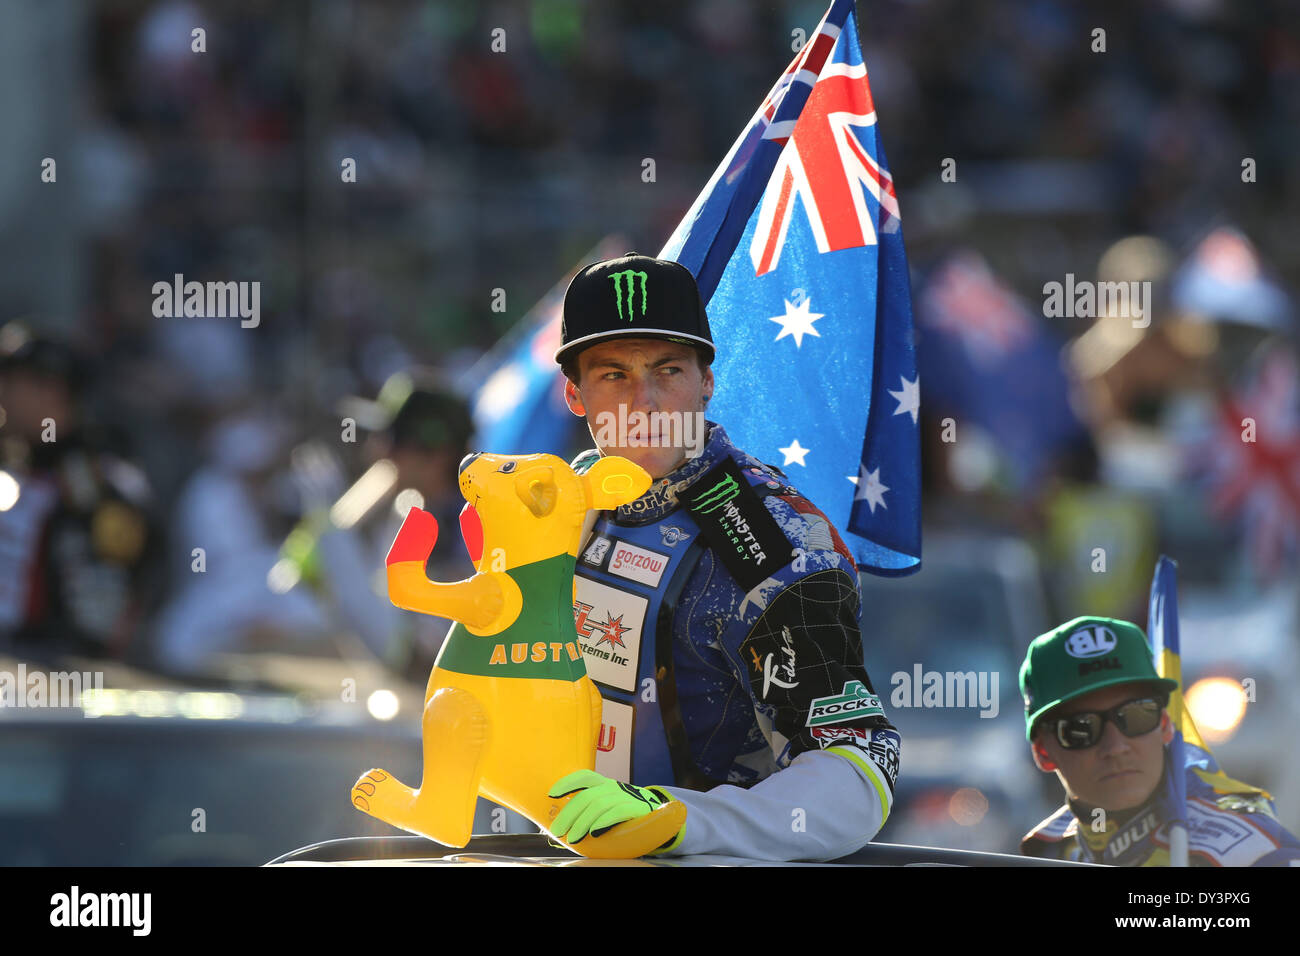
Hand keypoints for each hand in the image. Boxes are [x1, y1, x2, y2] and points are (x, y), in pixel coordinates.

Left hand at [547, 770, 676, 843]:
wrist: (660, 821)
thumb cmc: (626, 819)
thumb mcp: (606, 810)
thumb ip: (587, 813)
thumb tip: (558, 824)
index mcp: (605, 785)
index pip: (584, 777)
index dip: (567, 783)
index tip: (552, 794)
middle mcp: (614, 787)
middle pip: (586, 796)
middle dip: (569, 814)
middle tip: (558, 830)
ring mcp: (626, 796)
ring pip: (598, 804)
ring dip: (582, 822)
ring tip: (574, 838)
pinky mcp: (637, 808)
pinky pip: (617, 812)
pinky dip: (603, 821)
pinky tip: (594, 832)